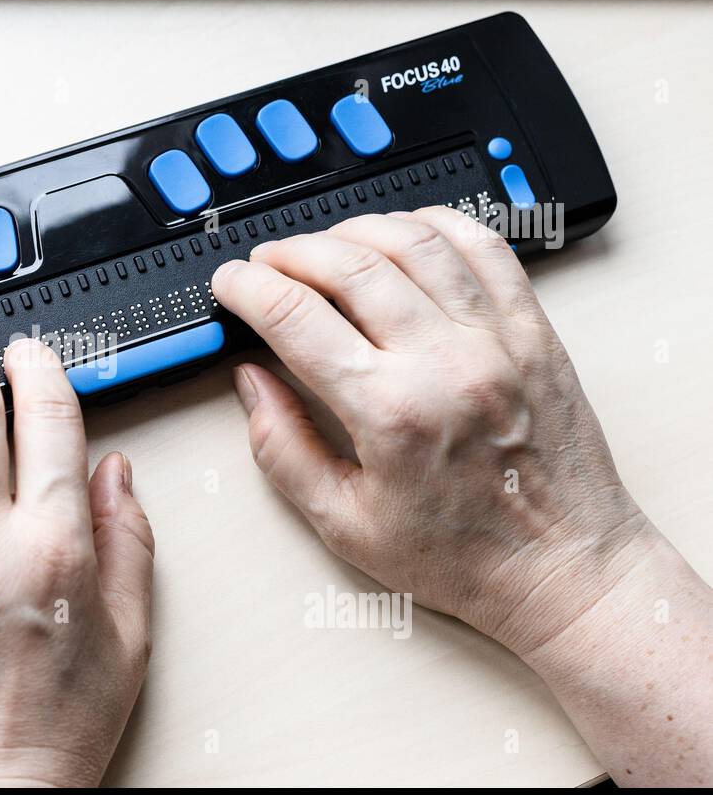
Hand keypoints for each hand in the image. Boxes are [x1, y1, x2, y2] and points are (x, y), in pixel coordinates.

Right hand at [210, 207, 648, 654]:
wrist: (565, 570)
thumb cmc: (463, 558)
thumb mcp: (344, 524)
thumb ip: (283, 448)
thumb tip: (251, 382)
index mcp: (390, 412)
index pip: (296, 317)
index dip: (248, 290)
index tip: (230, 285)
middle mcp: (445, 362)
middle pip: (349, 265)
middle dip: (290, 253)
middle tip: (264, 264)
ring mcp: (496, 339)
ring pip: (413, 242)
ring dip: (353, 231)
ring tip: (324, 245)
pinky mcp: (533, 332)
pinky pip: (484, 248)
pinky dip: (436, 224)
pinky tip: (404, 233)